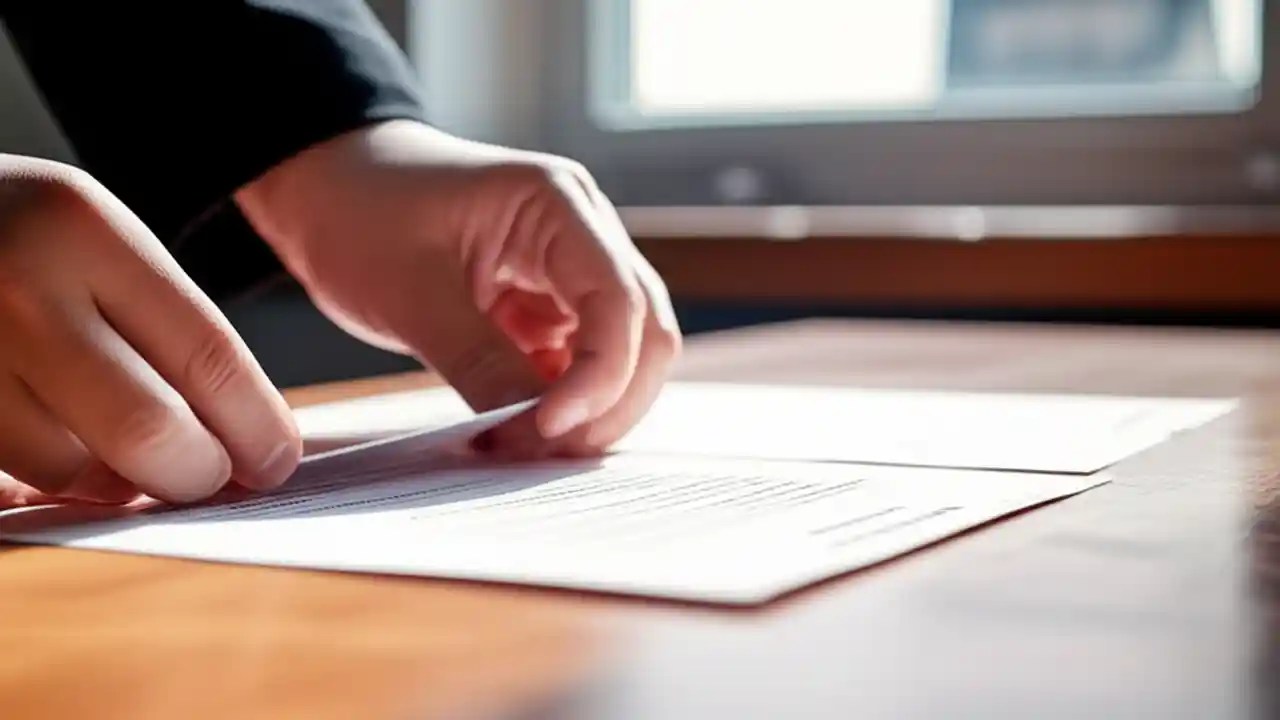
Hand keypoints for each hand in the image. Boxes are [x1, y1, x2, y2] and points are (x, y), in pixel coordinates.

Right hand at [0, 155, 299, 506]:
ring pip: (70, 469)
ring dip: (115, 480)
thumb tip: (246, 436)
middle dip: (196, 471)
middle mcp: (16, 286)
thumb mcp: (90, 239)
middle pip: (147, 431)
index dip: (255, 426)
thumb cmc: (10, 236)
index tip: (276, 459)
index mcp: (83, 228)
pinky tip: (64, 449)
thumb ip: (163, 327)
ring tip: (122, 452)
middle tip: (208, 474)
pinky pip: (8, 476)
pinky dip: (50, 478)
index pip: (207, 356)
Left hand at [236, 120, 680, 456]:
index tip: (546, 427)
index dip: (600, 375)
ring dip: (587, 410)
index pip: (618, 300)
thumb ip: (480, 362)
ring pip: (624, 356)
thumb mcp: (410, 293)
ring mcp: (571, 272)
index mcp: (557, 203)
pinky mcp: (550, 308)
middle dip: (607, 402)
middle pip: (644, 333)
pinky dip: (559, 405)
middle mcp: (583, 232)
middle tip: (540, 451)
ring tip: (519, 446)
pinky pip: (580, 366)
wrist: (327, 187)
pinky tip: (514, 431)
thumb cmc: (360, 213)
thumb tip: (536, 432)